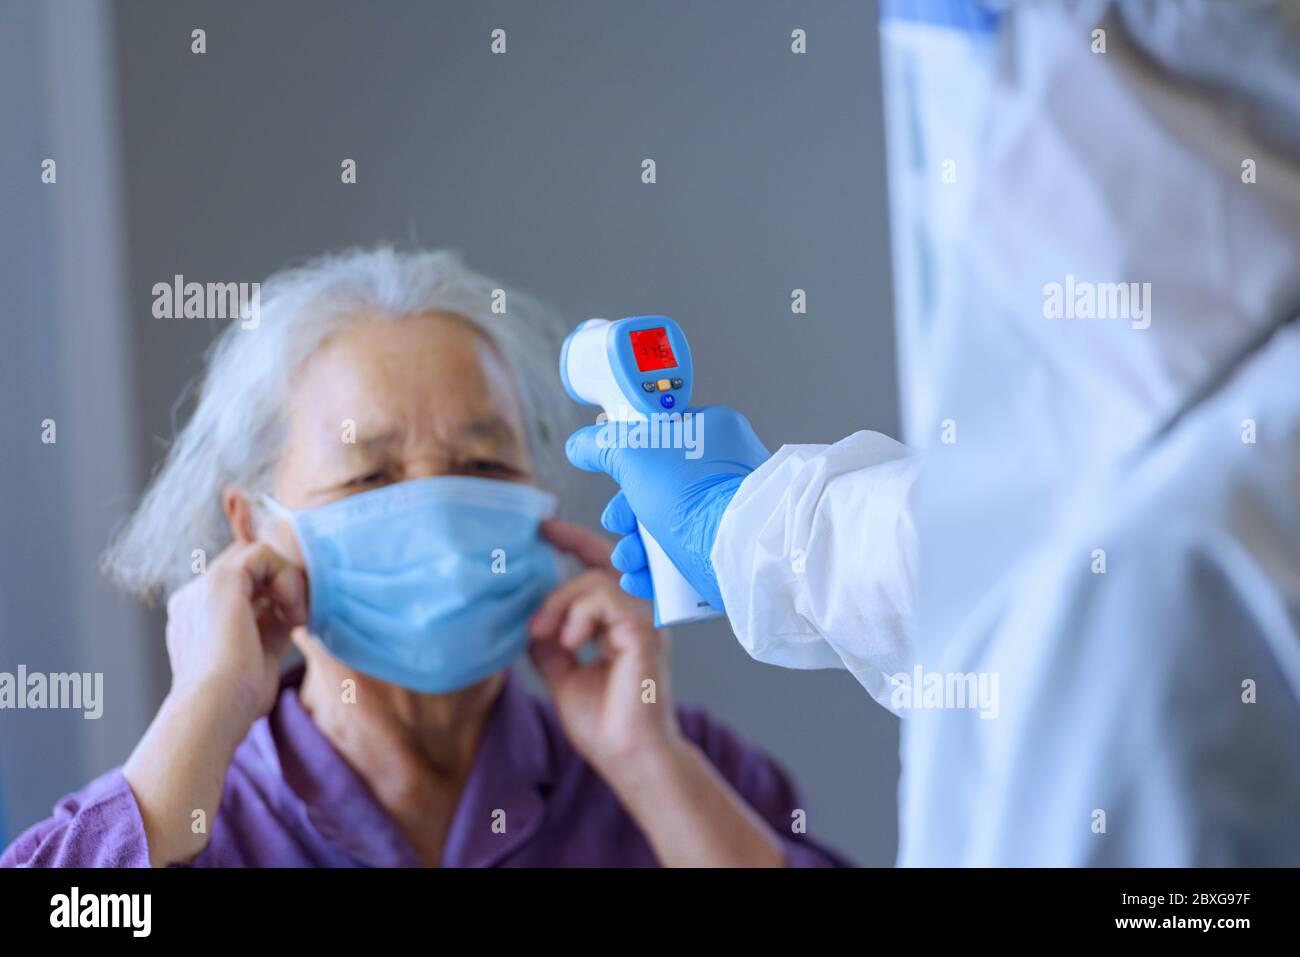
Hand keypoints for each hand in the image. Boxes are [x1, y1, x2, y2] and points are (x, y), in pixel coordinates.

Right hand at [163, 540, 307, 724]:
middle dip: (281, 581)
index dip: (272, 592)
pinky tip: (292, 610)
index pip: (239, 583)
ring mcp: (201, 587)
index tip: (293, 622)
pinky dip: (286, 576)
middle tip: (299, 616)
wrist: (214, 711)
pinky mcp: (220, 581)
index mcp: (196, 618)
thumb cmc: (235, 702)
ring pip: (255, 553)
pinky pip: (262, 553)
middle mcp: (193, 598)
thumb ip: (270, 628)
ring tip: (297, 617)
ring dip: (287, 579)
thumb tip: (290, 609)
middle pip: (246, 563)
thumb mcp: (259, 656)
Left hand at [528, 519, 681, 775]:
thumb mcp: (564, 675)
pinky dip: (577, 614)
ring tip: (541, 632)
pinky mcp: (644, 632)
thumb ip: (552, 645)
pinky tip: (568, 642)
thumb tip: (530, 619)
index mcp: (623, 627)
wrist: (629, 758)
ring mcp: (646, 623)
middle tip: (543, 530)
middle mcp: (639, 619)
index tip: (546, 532)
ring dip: (560, 600)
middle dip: (574, 540)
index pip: (603, 574)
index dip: (577, 547)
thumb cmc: (605, 726)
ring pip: (598, 579)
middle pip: (607, 562)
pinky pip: (604, 598)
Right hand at [565, 405, 769, 610]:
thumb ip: (602, 445)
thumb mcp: (635, 453)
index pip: (660, 438)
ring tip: (629, 561)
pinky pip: (679, 558)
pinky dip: (654, 571)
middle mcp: (723, 470)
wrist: (736, 552)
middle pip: (655, 489)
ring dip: (634, 547)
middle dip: (626, 515)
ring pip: (664, 527)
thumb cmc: (693, 494)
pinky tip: (640, 579)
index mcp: (713, 433)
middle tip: (619, 524)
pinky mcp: (724, 552)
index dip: (629, 460)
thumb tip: (579, 445)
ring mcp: (725, 512)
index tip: (614, 475)